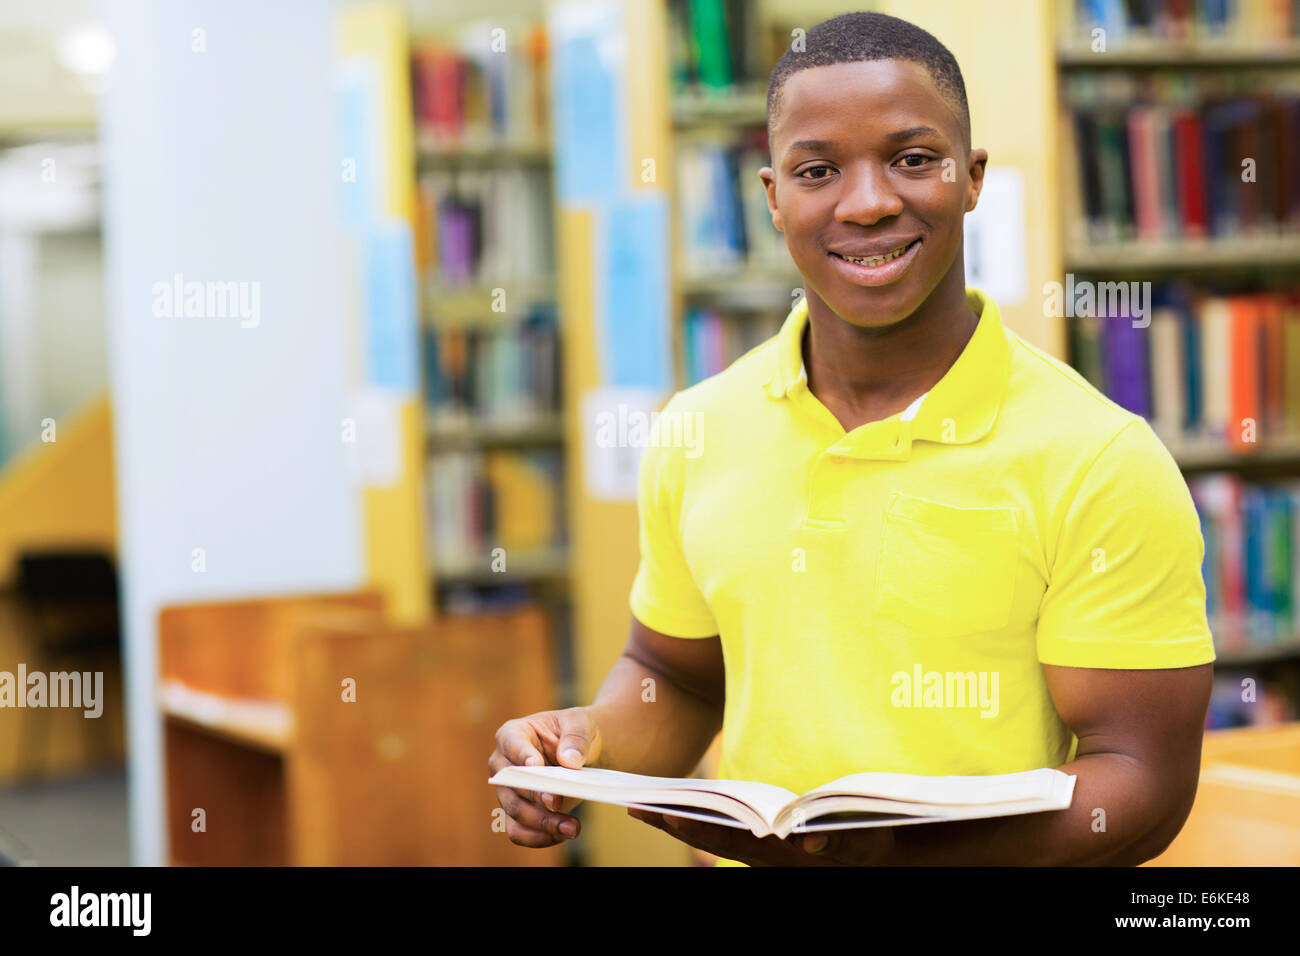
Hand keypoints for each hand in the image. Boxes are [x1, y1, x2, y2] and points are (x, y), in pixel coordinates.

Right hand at [489, 706, 601, 847]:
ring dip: (542, 823)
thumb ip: (576, 738)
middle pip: (511, 784)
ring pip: (515, 812)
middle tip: (558, 801)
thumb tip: (569, 761)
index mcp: (513, 734)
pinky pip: (519, 832)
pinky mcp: (517, 814)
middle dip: (535, 795)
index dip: (522, 755)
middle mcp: (503, 764)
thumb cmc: (574, 733)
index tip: (535, 765)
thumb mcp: (581, 723)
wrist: (579, 754)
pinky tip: (562, 834)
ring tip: (572, 827)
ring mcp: (507, 792)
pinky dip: (539, 838)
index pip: (511, 744)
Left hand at [627, 809, 896, 865]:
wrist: (882, 858)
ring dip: (680, 820)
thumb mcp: (864, 841)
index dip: (698, 827)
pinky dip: (700, 820)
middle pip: (711, 838)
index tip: (667, 813)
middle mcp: (767, 857)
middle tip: (635, 806)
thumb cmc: (875, 844)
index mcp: (783, 856)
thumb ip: (838, 841)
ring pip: (714, 835)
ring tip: (647, 803)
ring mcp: (764, 853)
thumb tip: (804, 841)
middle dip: (672, 822)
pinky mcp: (767, 846)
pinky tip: (680, 808)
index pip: (731, 839)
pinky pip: (725, 832)